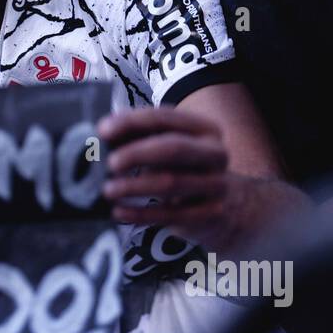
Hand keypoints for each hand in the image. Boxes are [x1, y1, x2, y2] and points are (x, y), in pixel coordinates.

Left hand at [97, 105, 229, 243]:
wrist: (230, 205)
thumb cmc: (184, 167)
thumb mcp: (169, 146)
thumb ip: (139, 135)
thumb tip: (102, 134)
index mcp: (205, 128)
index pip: (165, 118)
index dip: (132, 122)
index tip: (102, 130)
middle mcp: (216, 153)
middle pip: (174, 148)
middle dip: (137, 153)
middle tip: (110, 162)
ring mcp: (217, 185)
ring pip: (171, 183)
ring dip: (134, 186)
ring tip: (108, 189)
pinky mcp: (211, 214)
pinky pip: (171, 215)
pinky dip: (141, 214)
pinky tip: (119, 212)